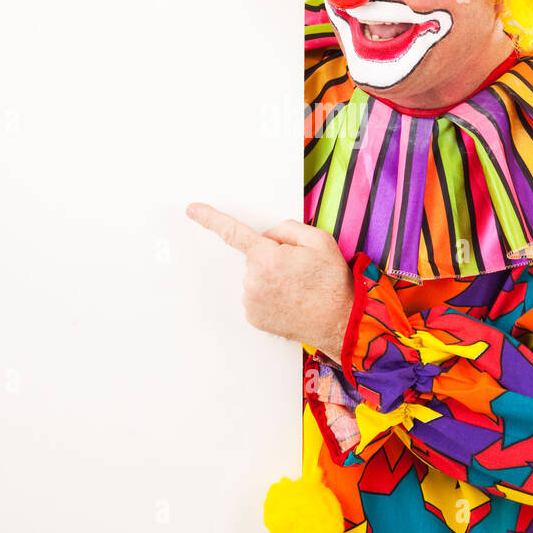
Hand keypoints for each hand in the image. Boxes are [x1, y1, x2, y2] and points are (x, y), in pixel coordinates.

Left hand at [185, 202, 355, 363]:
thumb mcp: (320, 240)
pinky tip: (290, 300)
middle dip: (271, 257)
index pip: (233, 233)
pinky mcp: (254, 318)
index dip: (211, 219)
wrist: (340, 322)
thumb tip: (268, 236)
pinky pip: (256, 296)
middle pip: (254, 257)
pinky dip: (269, 295)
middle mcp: (254, 281)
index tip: (192, 210)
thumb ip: (287, 229)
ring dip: (270, 278)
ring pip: (255, 277)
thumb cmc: (332, 282)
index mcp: (268, 258)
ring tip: (298, 288)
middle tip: (298, 270)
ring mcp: (252, 302)